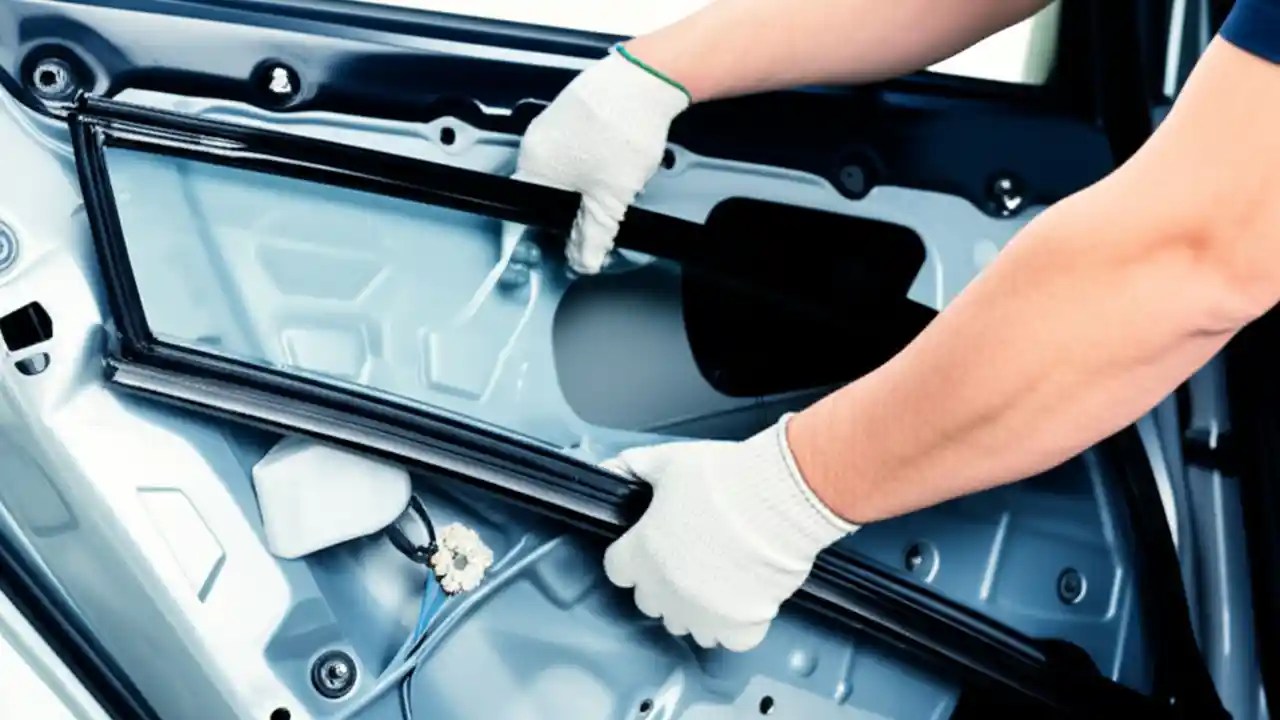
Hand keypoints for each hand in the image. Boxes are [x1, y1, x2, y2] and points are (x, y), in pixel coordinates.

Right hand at [514, 46, 689, 273]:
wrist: (647, 77)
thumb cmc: (621, 133)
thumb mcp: (610, 197)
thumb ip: (593, 234)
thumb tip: (583, 262)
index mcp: (534, 167)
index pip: (522, 213)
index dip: (535, 238)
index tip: (550, 255)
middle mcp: (536, 144)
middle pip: (541, 195)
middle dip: (563, 220)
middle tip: (587, 236)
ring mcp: (554, 125)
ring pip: (559, 174)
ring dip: (578, 195)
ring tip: (604, 207)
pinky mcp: (575, 113)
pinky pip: (572, 153)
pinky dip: (587, 170)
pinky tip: (610, 175)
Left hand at [601, 416, 858, 650]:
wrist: (781, 496)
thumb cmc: (725, 476)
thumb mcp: (670, 460)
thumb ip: (634, 467)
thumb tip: (611, 470)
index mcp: (642, 552)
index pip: (618, 570)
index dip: (633, 556)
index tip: (651, 543)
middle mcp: (665, 590)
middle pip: (650, 601)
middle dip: (663, 583)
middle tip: (689, 557)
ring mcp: (702, 613)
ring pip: (685, 625)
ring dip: (694, 607)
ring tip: (718, 580)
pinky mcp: (741, 626)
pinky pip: (729, 640)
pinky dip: (736, 626)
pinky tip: (745, 600)